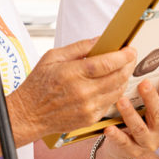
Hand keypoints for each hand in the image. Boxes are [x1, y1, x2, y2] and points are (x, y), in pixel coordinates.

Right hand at [10, 38, 136, 138]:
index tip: (130, 49)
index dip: (123, 55)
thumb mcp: (52, 57)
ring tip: (122, 69)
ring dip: (124, 78)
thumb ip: (78, 47)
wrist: (29, 114)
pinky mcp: (90, 119)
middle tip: (130, 57)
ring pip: (118, 91)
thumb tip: (100, 40)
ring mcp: (88, 107)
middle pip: (118, 77)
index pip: (107, 63)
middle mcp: (83, 92)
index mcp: (73, 73)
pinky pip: (110, 103)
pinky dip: (114, 92)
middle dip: (128, 65)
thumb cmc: (38, 84)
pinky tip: (110, 84)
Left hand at [93, 68, 158, 158]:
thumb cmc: (142, 121)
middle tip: (143, 83)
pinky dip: (116, 135)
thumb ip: (155, 94)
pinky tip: (109, 128)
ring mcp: (149, 144)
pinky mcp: (133, 152)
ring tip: (121, 101)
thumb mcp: (152, 110)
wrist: (127, 148)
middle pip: (158, 114)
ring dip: (131, 114)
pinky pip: (124, 142)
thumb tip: (153, 66)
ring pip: (140, 128)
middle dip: (151, 98)